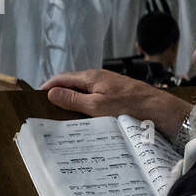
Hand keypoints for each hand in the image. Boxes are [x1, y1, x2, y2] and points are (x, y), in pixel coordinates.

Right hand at [41, 69, 191, 139]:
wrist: (161, 111)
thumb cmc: (128, 107)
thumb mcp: (96, 106)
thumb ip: (73, 99)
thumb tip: (50, 92)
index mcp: (91, 76)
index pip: (61, 78)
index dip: (47, 87)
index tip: (34, 99)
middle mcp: (99, 78)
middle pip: (72, 84)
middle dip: (58, 95)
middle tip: (46, 111)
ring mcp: (109, 86)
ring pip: (84, 92)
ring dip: (72, 102)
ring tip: (62, 117)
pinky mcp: (118, 95)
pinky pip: (95, 99)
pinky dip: (85, 106)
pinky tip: (84, 119)